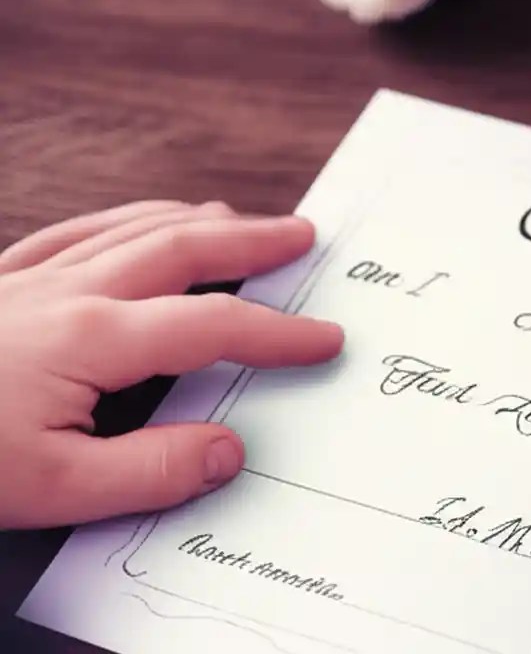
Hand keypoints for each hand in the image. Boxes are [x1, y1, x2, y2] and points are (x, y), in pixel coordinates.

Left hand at [0, 200, 342, 529]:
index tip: (322, 339)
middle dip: (251, 239)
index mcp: (91, 338)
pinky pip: (72, 230)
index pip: (213, 325)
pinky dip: (121, 219)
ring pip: (129, 227)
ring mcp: (26, 279)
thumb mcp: (52, 490)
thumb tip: (227, 449)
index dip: (277, 332)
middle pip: (181, 247)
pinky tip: (132, 223)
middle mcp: (67, 293)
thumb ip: (151, 470)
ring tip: (237, 218)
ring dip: (194, 220)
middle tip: (301, 234)